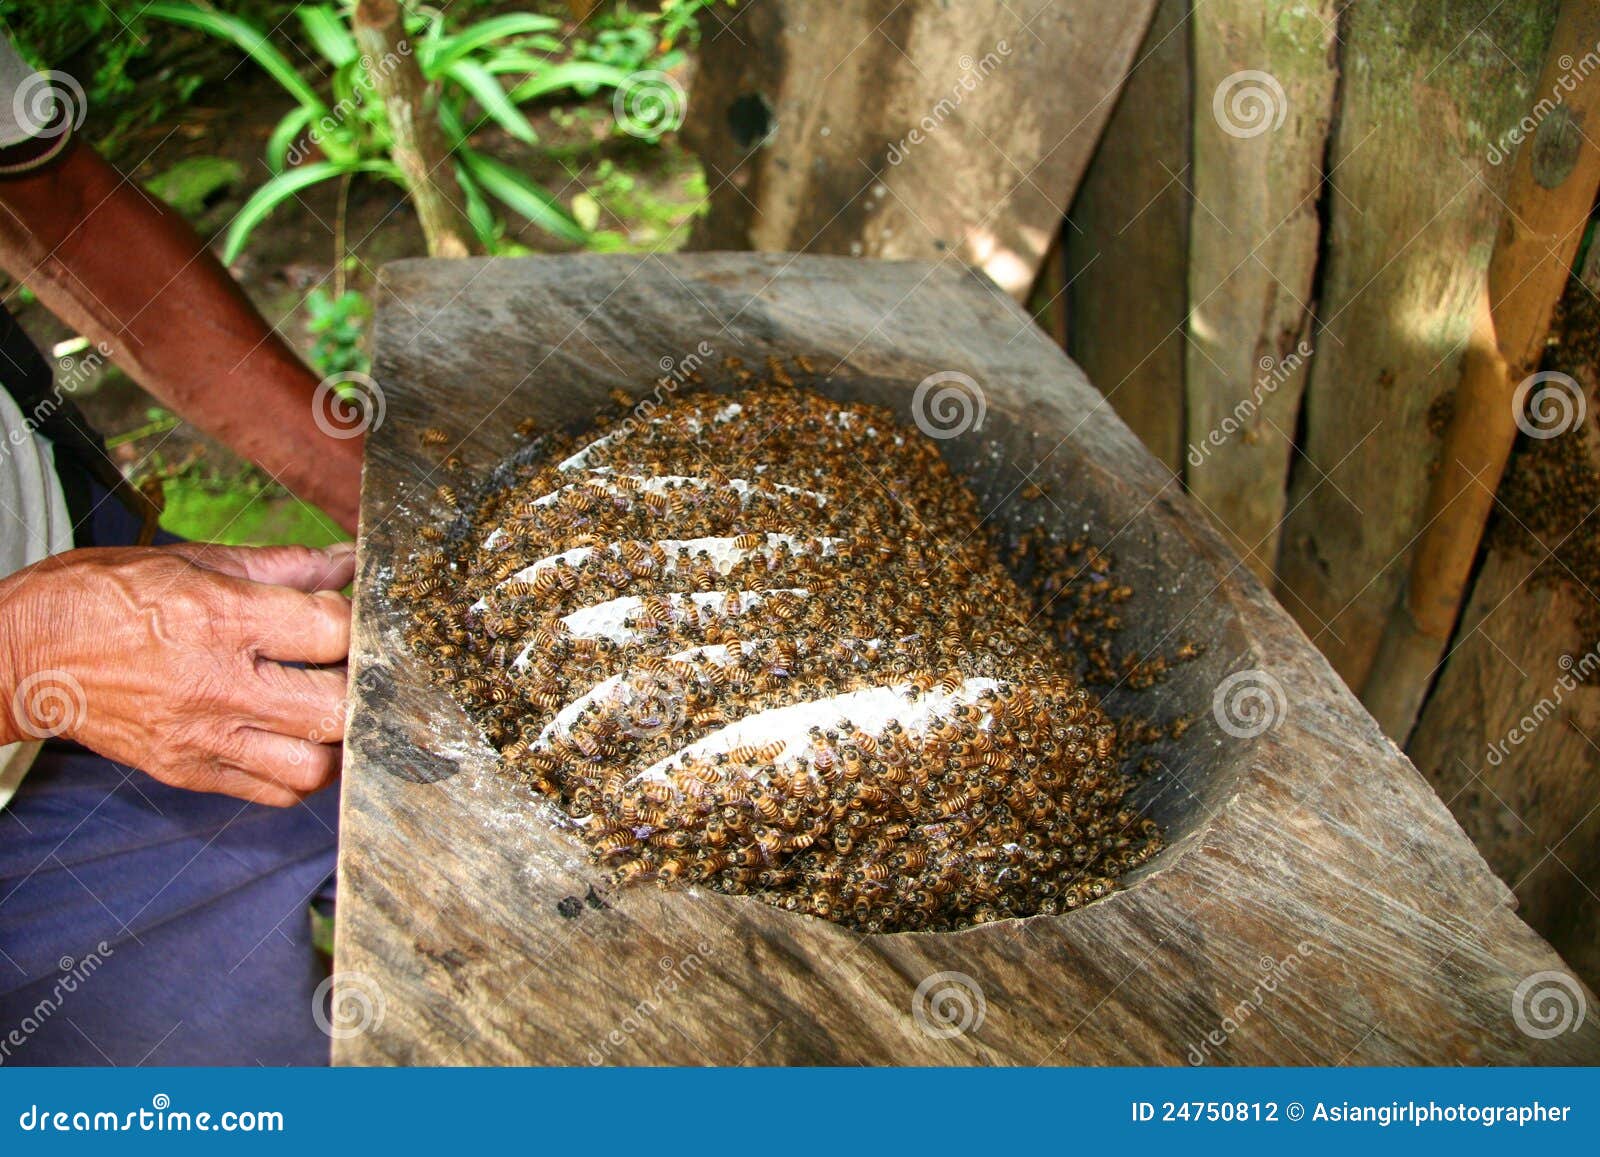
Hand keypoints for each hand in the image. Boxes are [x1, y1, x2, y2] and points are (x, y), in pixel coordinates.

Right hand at [0, 541, 355, 805]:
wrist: (25, 655)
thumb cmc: (108, 597)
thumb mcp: (196, 560)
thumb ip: (284, 566)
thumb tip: (349, 561)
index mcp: (221, 619)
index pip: (332, 632)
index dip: (356, 623)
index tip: (350, 617)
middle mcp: (217, 686)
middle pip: (335, 709)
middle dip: (358, 688)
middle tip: (353, 671)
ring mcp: (203, 738)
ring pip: (313, 768)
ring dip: (335, 741)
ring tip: (326, 711)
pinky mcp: (189, 772)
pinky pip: (274, 794)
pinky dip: (298, 773)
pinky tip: (293, 739)